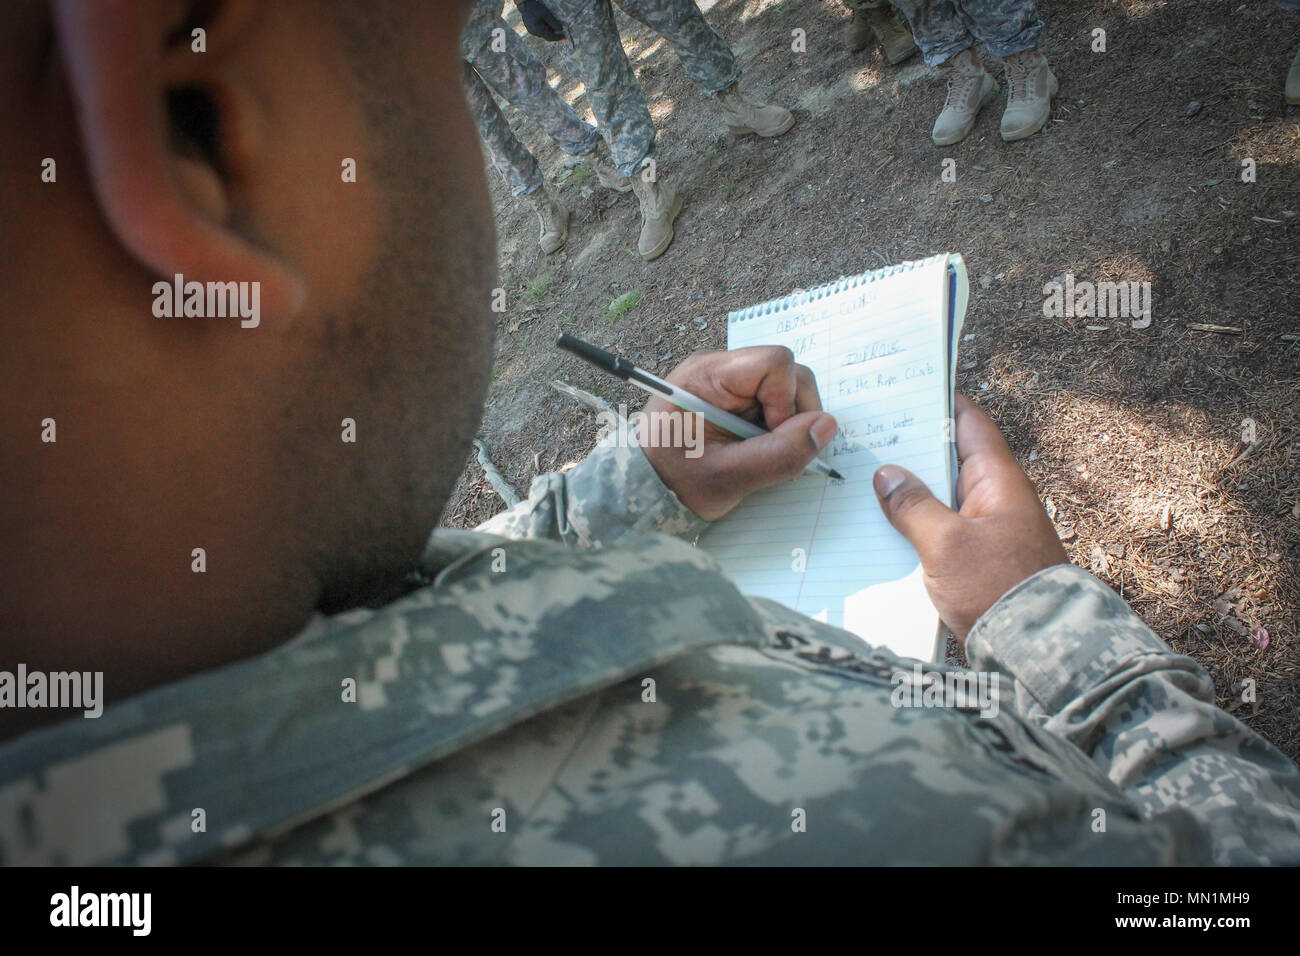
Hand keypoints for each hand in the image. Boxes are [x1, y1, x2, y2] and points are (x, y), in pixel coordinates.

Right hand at [517, 0, 565, 40]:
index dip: (558, 38)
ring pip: (543, 34)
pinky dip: (545, 30)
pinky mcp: (531, 30)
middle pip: (547, 37)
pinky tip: (548, 26)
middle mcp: (534, 32)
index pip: (550, 37)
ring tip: (556, 29)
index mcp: (538, 29)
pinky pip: (540, 32)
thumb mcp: (546, 13)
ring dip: (550, 33)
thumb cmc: (536, 8)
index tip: (565, 37)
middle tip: (562, 34)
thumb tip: (561, 29)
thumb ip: (553, 22)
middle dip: (554, 36)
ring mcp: (532, 32)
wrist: (525, 6)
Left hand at [640, 347, 838, 520]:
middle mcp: (720, 370)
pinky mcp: (735, 400)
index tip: (770, 437)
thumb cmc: (675, 483)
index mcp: (707, 375)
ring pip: (787, 389)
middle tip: (770, 450)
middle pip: (787, 373)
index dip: (787, 400)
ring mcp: (728, 384)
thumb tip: (828, 426)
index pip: (775, 362)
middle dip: (793, 414)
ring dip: (786, 424)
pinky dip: (776, 429)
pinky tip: (755, 449)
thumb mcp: (728, 477)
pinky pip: (775, 403)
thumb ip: (779, 454)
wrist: (645, 493)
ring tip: (759, 453)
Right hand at [873, 394, 1067, 638]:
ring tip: (862, 476)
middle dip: (913, 447)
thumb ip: (913, 506)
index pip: (970, 424)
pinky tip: (883, 526)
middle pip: (950, 459)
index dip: (939, 402)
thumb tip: (887, 474)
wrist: (1035, 649)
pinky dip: (916, 522)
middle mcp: (996, 498)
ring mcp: (988, 529)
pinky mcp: (978, 558)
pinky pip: (943, 528)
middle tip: (867, 434)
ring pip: (943, 495)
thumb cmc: (997, 589)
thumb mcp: (946, 544)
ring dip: (910, 489)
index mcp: (998, 481)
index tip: (905, 389)